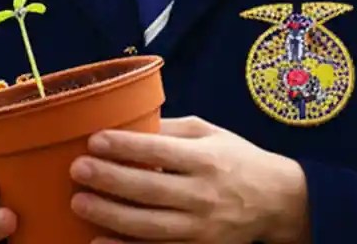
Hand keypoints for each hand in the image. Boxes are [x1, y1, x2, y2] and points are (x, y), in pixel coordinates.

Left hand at [68, 116, 310, 243]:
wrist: (277, 201)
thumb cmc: (237, 160)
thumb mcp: (211, 134)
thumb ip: (171, 130)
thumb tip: (128, 124)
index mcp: (206, 159)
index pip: (160, 151)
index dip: (125, 146)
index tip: (95, 140)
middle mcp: (204, 194)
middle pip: (150, 188)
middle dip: (110, 179)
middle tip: (78, 169)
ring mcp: (201, 228)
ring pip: (149, 225)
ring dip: (110, 215)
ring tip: (79, 202)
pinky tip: (100, 242)